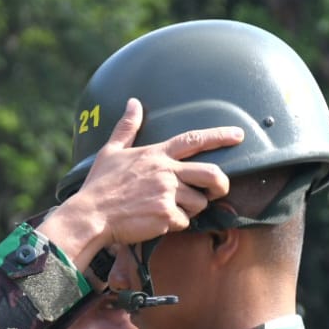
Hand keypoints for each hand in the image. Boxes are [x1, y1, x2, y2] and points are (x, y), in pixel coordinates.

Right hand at [38, 97, 240, 265]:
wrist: (90, 215)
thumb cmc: (99, 185)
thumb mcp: (111, 151)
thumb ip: (127, 128)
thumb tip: (133, 103)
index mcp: (156, 154)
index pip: (194, 140)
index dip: (219, 136)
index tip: (239, 135)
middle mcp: (166, 171)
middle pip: (211, 173)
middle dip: (220, 184)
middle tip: (217, 191)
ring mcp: (167, 193)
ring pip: (198, 202)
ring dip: (189, 209)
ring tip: (168, 210)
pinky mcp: (166, 215)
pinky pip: (184, 222)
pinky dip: (174, 225)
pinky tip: (156, 222)